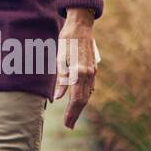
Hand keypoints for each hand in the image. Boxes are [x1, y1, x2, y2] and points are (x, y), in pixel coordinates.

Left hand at [54, 8, 96, 128]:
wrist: (81, 25)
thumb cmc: (67, 39)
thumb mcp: (60, 56)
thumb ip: (60, 77)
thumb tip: (58, 97)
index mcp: (80, 72)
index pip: (76, 99)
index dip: (72, 113)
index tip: (67, 124)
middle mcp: (88, 74)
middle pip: (83, 99)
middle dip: (76, 113)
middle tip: (69, 125)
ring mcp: (92, 71)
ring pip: (87, 94)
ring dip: (80, 106)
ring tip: (72, 116)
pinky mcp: (92, 68)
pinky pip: (89, 86)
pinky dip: (84, 95)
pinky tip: (80, 99)